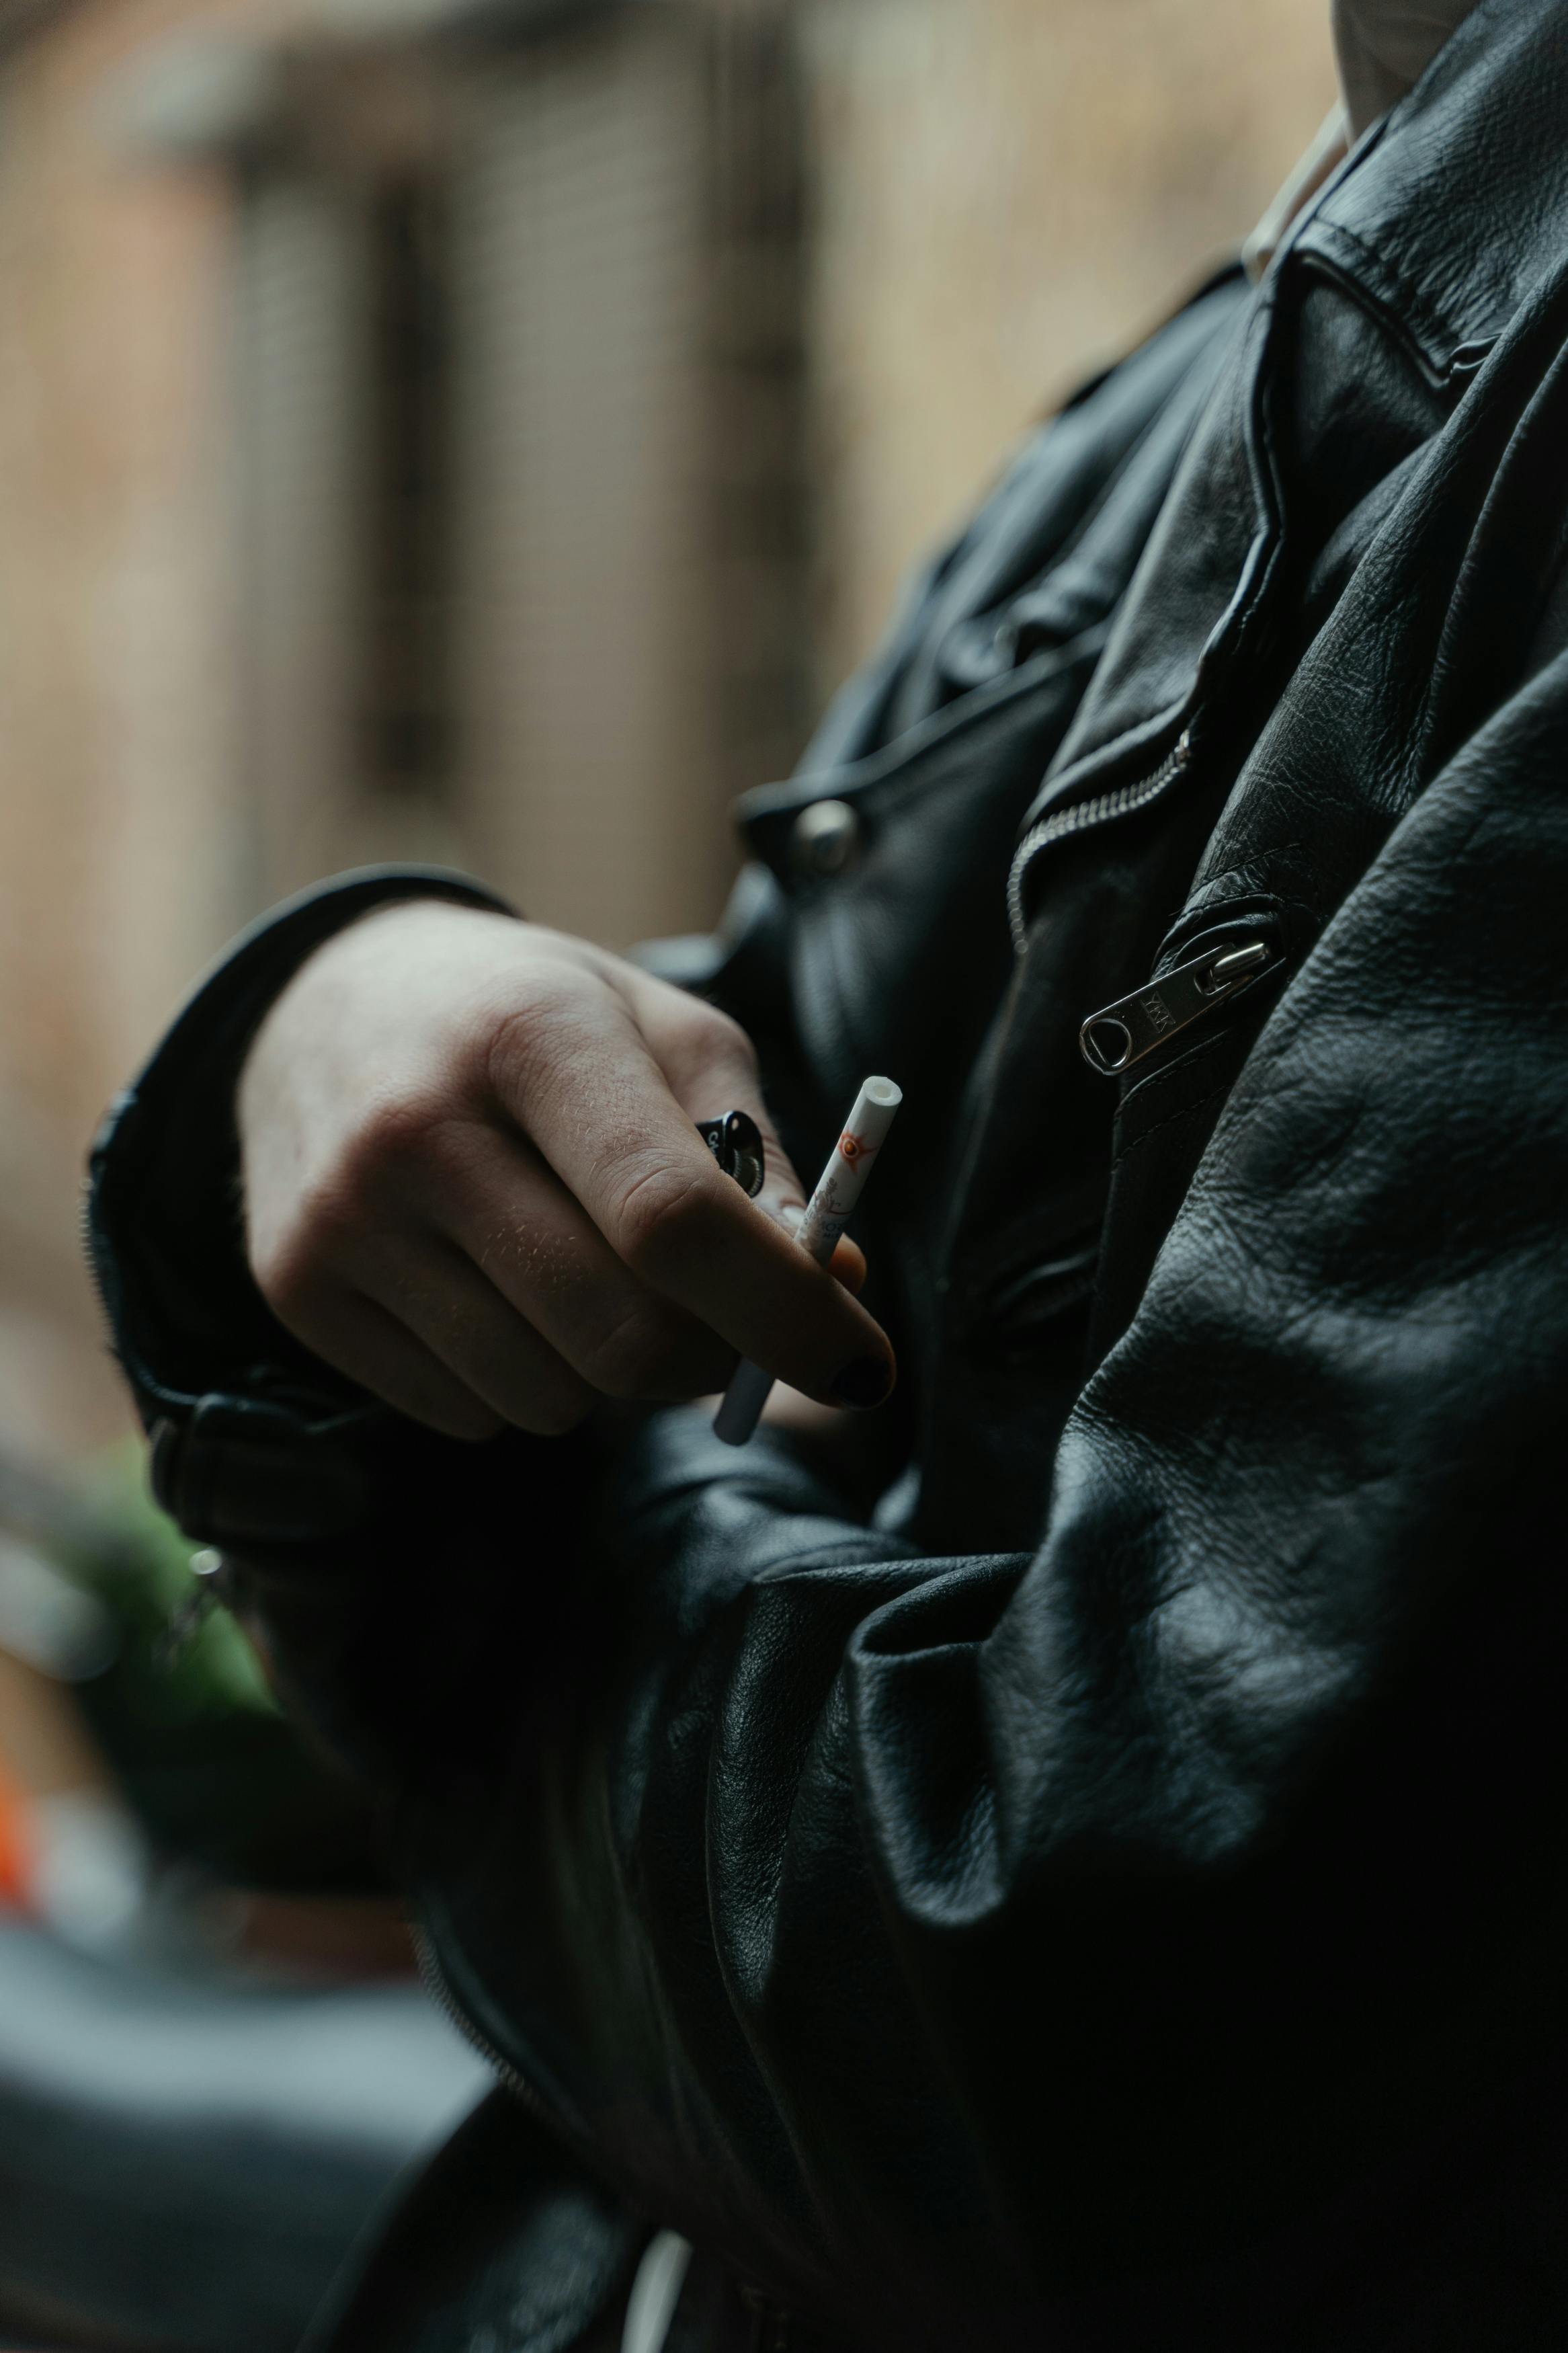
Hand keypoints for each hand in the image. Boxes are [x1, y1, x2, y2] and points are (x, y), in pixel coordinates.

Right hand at [238, 900, 894, 1440]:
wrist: (327, 1003)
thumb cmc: (533, 1018)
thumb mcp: (663, 1034)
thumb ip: (755, 1155)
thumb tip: (839, 1284)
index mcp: (533, 1036)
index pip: (673, 1216)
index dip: (786, 1311)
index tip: (864, 1365)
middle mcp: (418, 1129)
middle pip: (619, 1335)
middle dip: (713, 1359)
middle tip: (735, 1331)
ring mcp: (342, 1218)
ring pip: (548, 1398)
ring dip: (613, 1379)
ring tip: (595, 1282)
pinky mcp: (296, 1290)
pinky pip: (467, 1415)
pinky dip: (524, 1384)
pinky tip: (504, 1292)